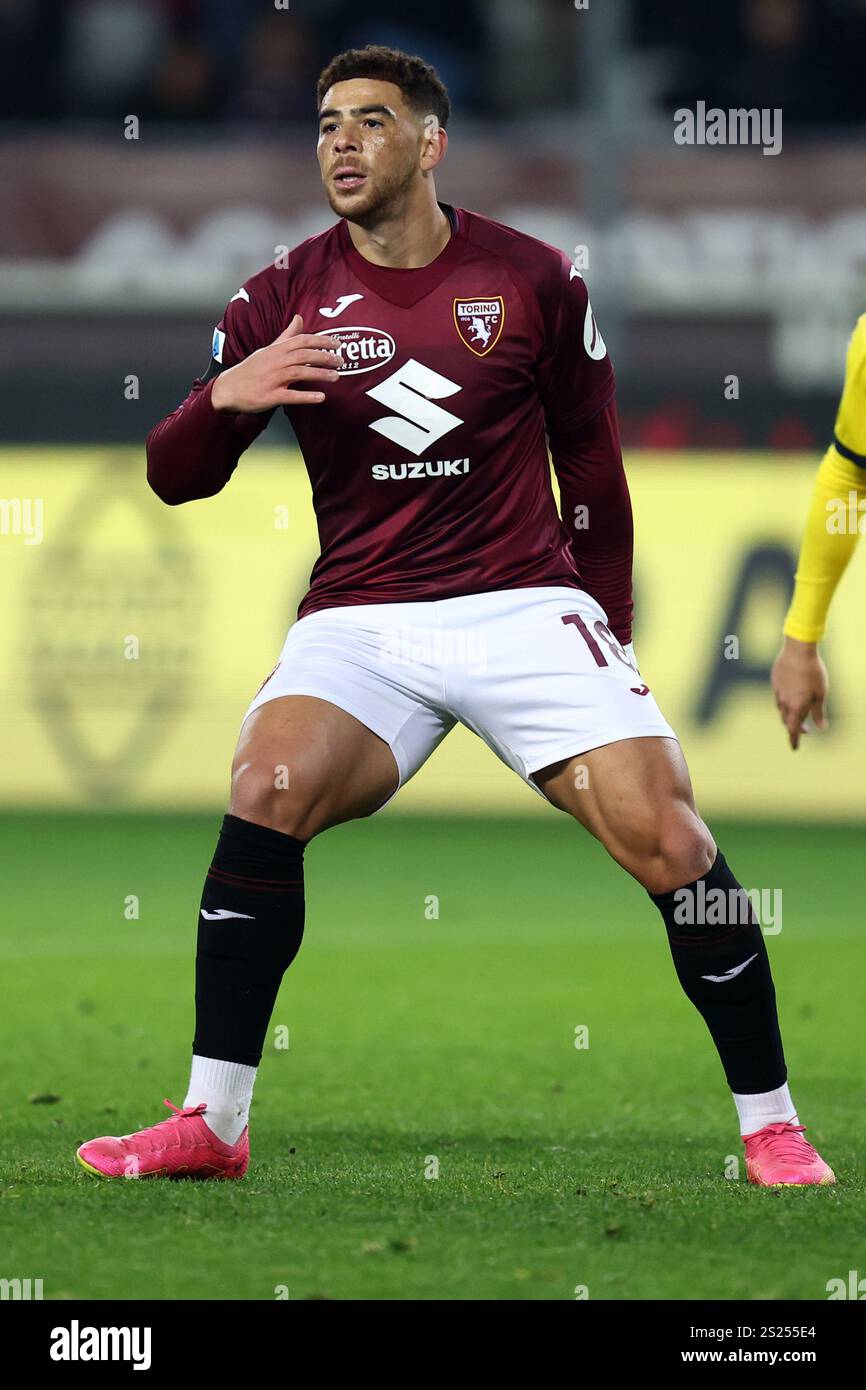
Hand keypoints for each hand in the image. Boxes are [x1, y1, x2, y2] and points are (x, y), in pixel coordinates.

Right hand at [211, 315, 340, 413]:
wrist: (228, 389)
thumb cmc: (252, 369)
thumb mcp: (268, 349)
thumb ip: (286, 336)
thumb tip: (299, 318)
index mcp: (276, 349)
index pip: (302, 340)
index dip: (321, 341)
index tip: (337, 343)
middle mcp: (275, 362)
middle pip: (303, 355)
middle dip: (324, 357)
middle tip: (341, 361)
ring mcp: (272, 379)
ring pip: (300, 373)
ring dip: (320, 374)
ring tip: (336, 377)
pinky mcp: (270, 396)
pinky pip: (291, 396)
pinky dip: (306, 397)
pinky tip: (321, 397)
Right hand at [771, 635, 828, 749]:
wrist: (797, 651)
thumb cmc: (813, 672)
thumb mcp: (821, 693)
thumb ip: (819, 712)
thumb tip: (820, 728)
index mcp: (796, 707)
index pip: (793, 730)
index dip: (794, 740)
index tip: (794, 748)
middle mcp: (784, 702)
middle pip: (787, 721)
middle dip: (795, 727)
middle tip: (805, 730)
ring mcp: (777, 691)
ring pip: (781, 708)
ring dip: (789, 713)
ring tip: (799, 711)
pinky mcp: (774, 682)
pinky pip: (779, 695)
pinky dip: (785, 700)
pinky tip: (793, 693)